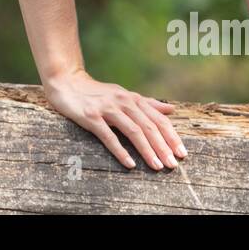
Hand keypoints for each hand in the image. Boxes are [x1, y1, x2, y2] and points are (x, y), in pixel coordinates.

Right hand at [43, 66, 186, 169]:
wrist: (66, 82)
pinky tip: (129, 164)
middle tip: (173, 165)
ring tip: (157, 166)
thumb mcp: (123, 95)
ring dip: (147, 150)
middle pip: (149, 126)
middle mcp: (123, 102)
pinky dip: (121, 150)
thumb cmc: (96, 93)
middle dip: (163, 147)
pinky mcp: (91, 117)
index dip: (172, 136)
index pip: (158, 119)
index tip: (182, 153)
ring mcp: (107, 109)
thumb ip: (147, 104)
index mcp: (133, 99)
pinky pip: (109, 136)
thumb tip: (171, 110)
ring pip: (133, 131)